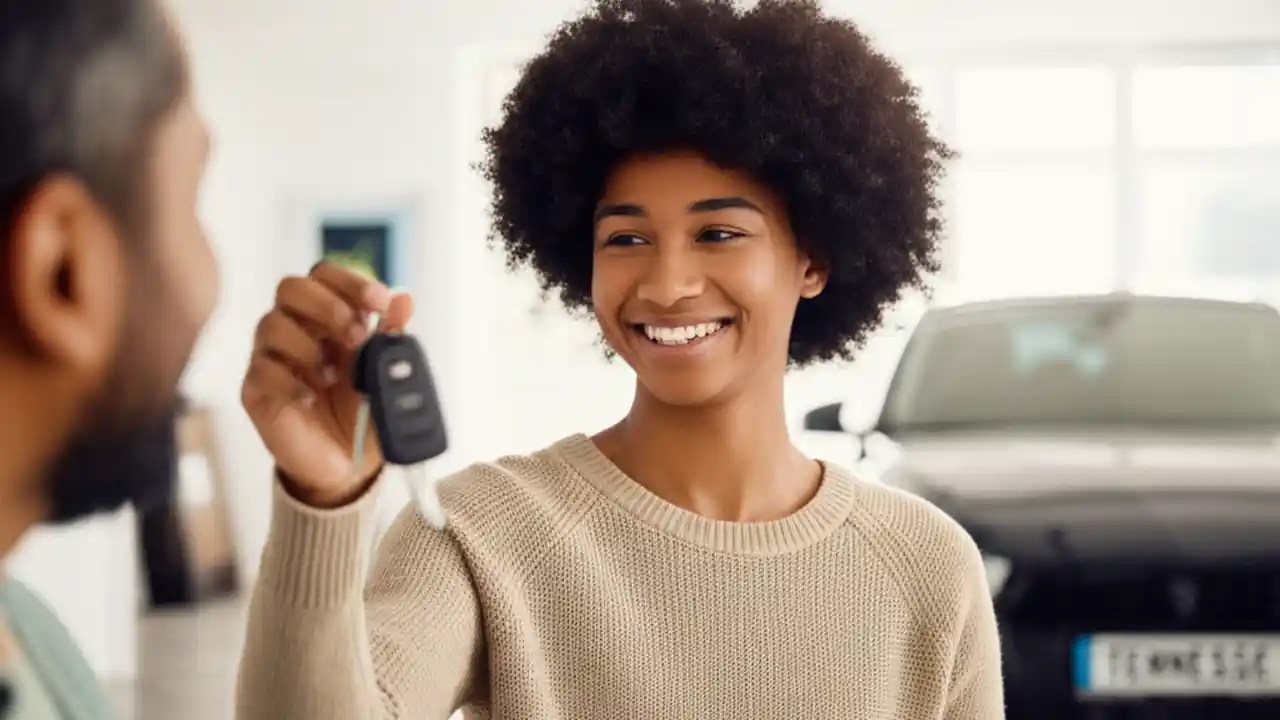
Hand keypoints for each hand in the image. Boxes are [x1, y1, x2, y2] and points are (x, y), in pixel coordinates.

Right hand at [241, 262, 414, 507]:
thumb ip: (391, 336)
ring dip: (307, 346)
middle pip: (290, 287)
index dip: (349, 281)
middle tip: (355, 336)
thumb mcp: (386, 373)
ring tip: (333, 376)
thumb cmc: (363, 409)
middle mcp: (296, 328)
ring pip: (270, 324)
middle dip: (326, 305)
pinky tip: (311, 398)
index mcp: (328, 316)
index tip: (378, 302)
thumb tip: (404, 298)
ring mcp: (272, 357)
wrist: (347, 462)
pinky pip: (260, 370)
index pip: (324, 275)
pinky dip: (290, 383)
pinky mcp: (257, 389)